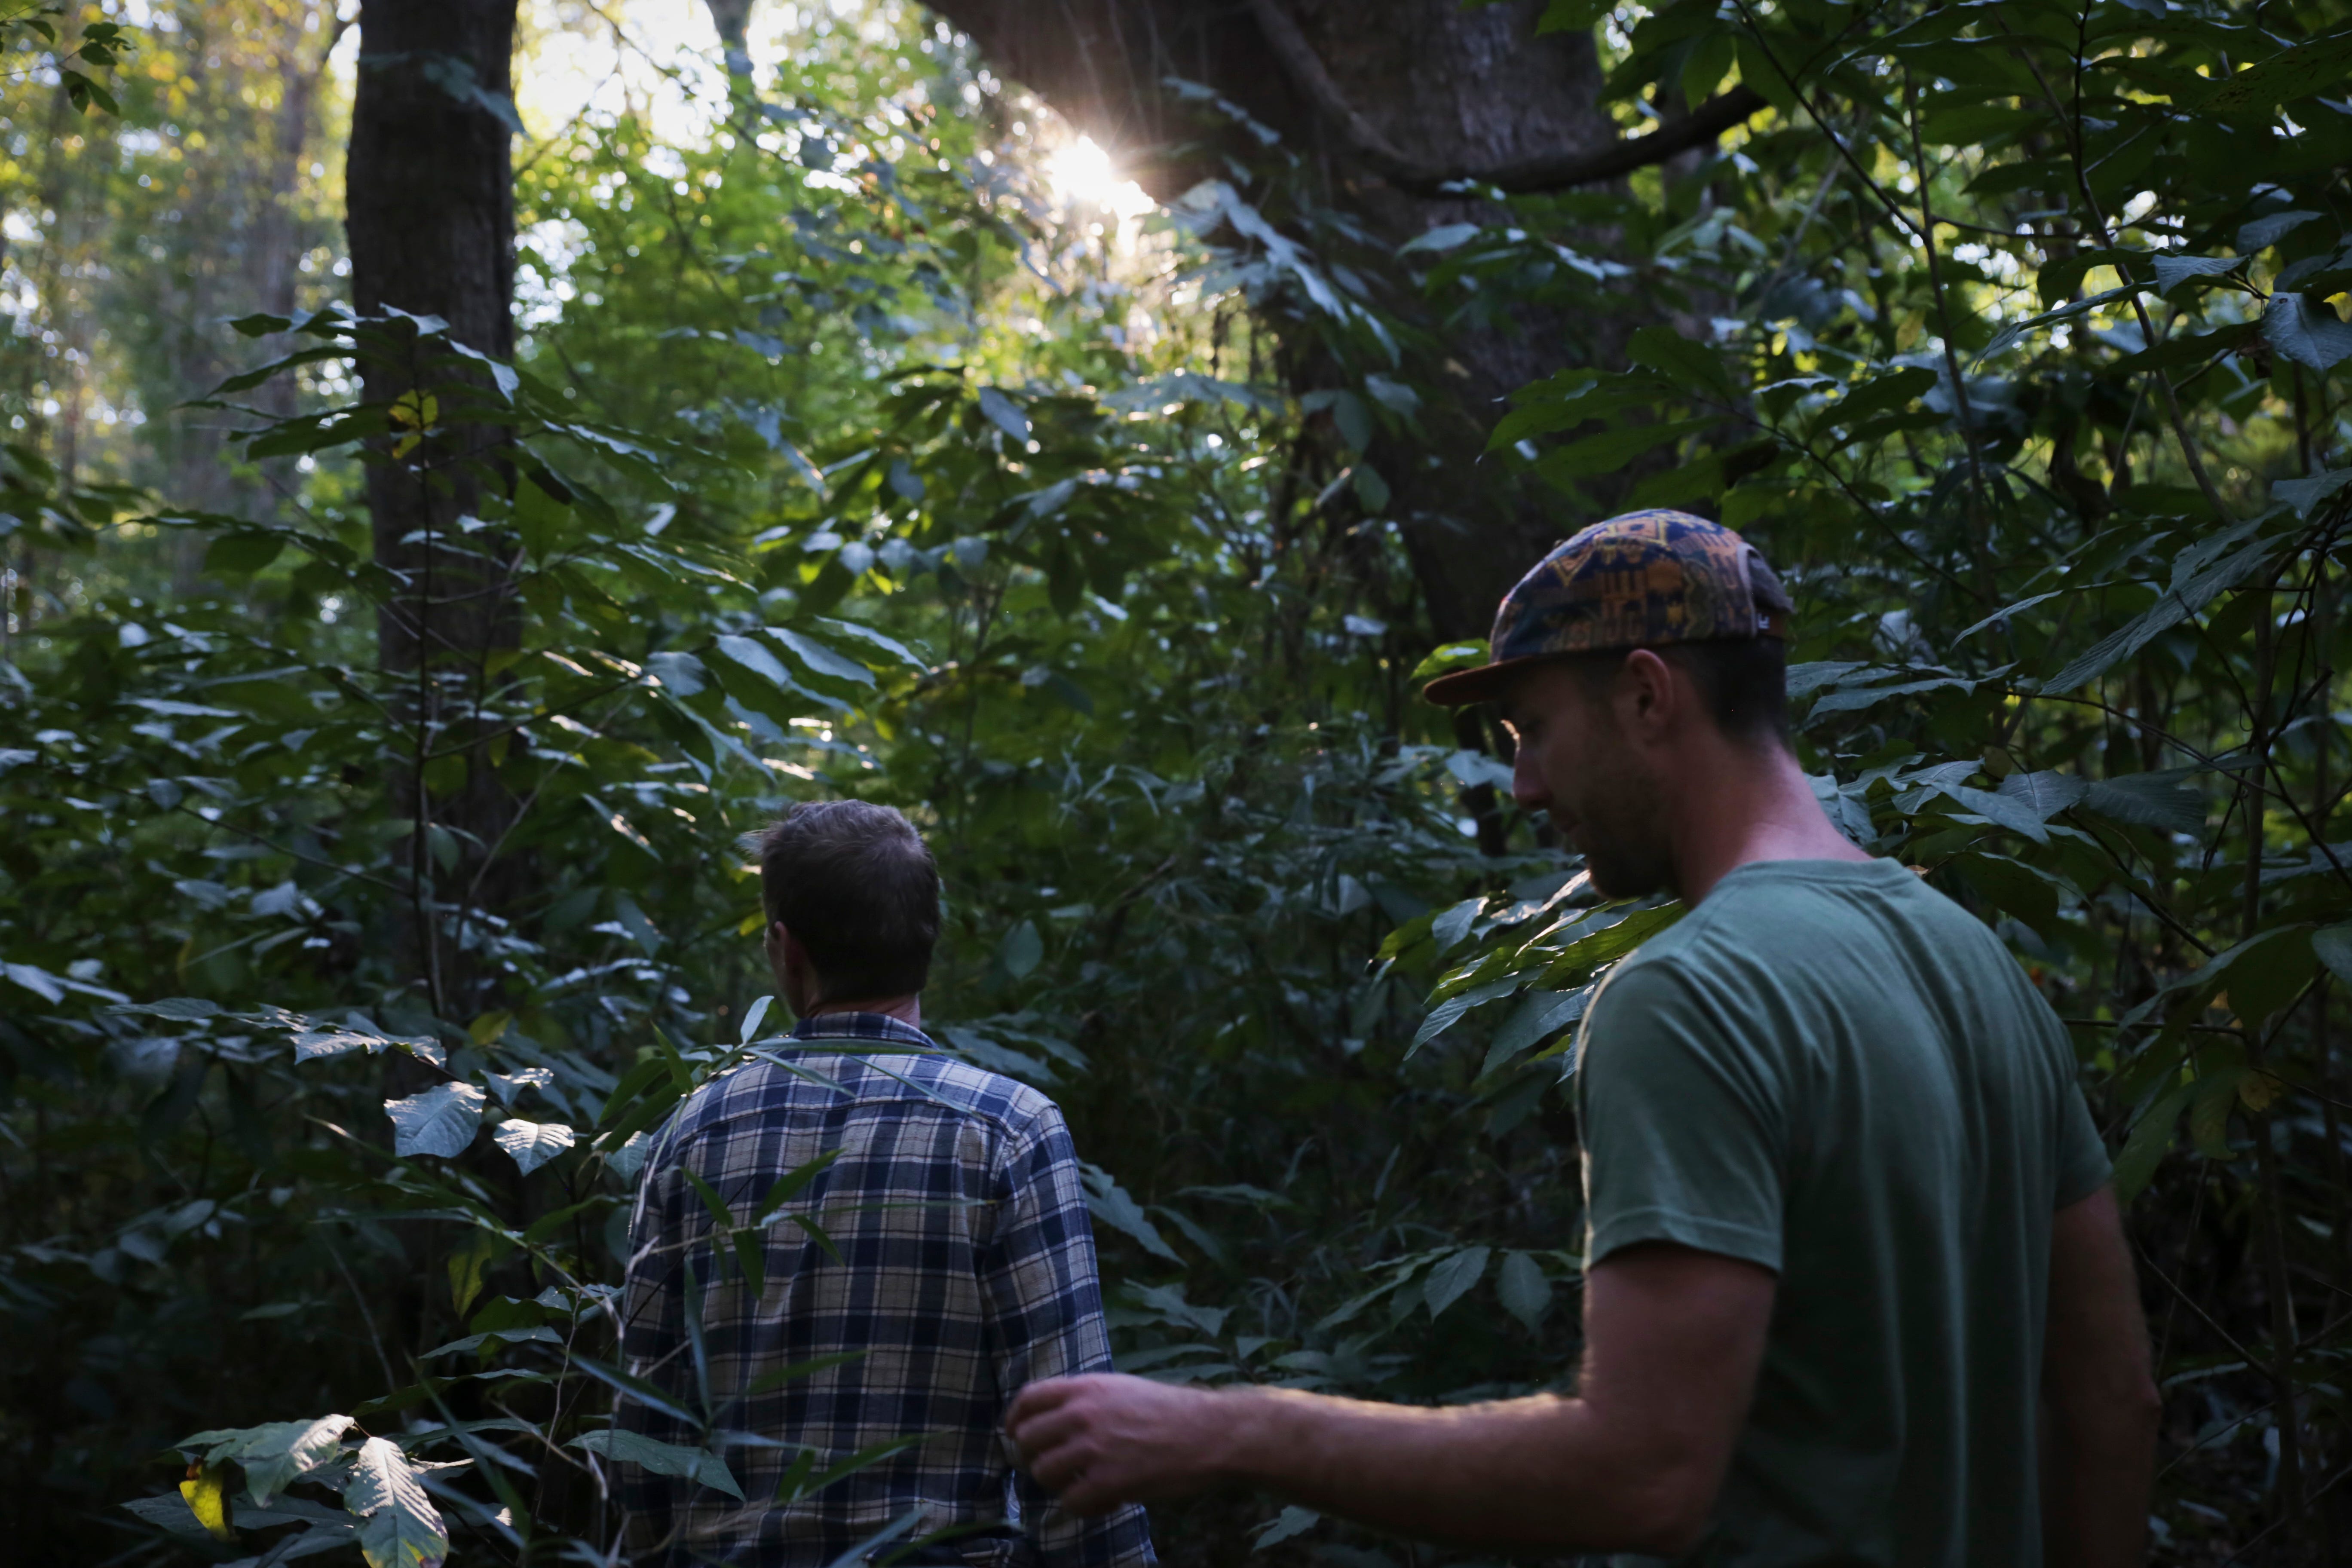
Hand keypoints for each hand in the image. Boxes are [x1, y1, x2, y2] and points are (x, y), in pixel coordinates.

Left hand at [1006, 1373, 1237, 1513]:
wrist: (1208, 1433)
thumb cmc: (1170, 1411)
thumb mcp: (1121, 1389)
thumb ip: (1086, 1400)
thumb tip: (1054, 1419)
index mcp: (1086, 1387)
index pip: (1028, 1399)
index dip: (1015, 1420)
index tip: (1015, 1435)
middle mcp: (1082, 1414)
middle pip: (1027, 1439)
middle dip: (1034, 1457)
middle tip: (1055, 1468)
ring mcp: (1093, 1448)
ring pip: (1043, 1473)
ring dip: (1060, 1483)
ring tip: (1085, 1484)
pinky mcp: (1108, 1481)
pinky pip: (1071, 1502)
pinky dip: (1084, 1506)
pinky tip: (1106, 1500)